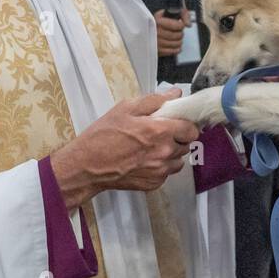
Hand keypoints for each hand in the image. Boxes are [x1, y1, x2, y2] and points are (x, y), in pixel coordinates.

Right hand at [50, 90, 199, 208]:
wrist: (86, 167)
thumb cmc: (102, 136)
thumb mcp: (125, 109)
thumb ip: (154, 100)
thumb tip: (175, 94)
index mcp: (160, 131)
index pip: (192, 129)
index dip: (186, 125)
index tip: (177, 123)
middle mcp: (165, 152)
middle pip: (186, 145)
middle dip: (177, 138)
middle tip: (160, 134)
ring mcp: (160, 170)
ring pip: (178, 161)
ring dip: (171, 154)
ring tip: (151, 148)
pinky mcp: (154, 184)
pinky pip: (166, 173)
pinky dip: (160, 167)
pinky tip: (144, 161)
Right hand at [154, 9, 185, 55]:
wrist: (147, 29)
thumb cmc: (161, 21)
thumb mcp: (170, 12)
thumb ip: (183, 14)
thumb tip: (188, 24)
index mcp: (158, 21)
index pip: (178, 26)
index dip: (181, 25)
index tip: (179, 25)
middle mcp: (156, 32)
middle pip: (177, 35)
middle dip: (180, 33)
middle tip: (177, 31)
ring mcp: (156, 42)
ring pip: (177, 44)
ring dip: (179, 40)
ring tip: (175, 37)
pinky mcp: (158, 51)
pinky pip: (173, 51)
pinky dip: (177, 48)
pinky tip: (174, 44)